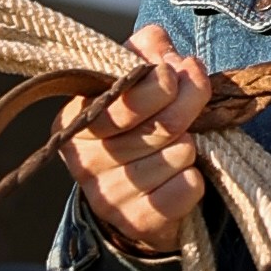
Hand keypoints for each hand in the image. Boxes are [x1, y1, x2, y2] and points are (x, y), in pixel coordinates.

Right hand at [58, 35, 215, 251]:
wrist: (135, 194)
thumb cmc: (135, 126)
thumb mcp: (134, 80)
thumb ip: (146, 51)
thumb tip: (163, 48)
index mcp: (73, 121)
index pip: (120, 100)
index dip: (157, 84)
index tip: (176, 71)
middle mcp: (83, 161)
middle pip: (158, 127)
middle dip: (187, 106)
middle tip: (197, 93)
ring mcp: (107, 196)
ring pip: (175, 156)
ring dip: (189, 146)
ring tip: (180, 144)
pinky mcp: (135, 222)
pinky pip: (185, 189)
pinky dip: (194, 179)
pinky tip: (182, 175)